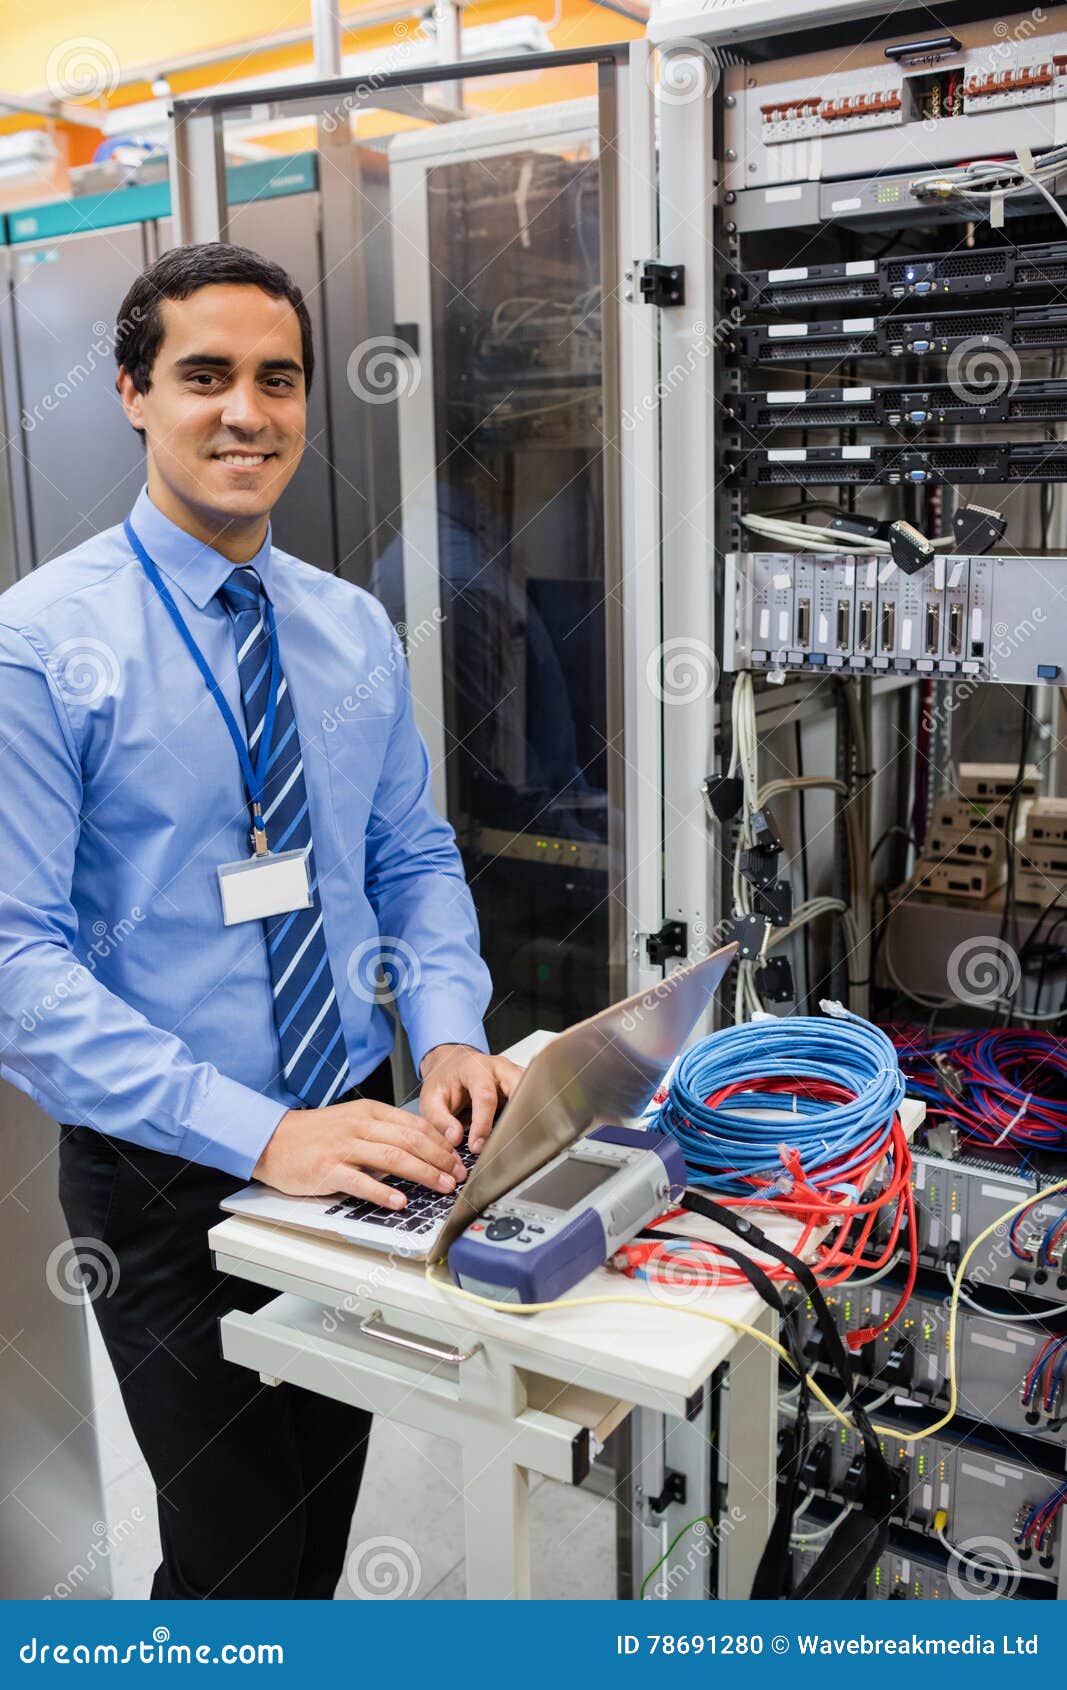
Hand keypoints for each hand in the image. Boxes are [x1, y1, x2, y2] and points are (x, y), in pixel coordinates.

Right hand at [252, 1098, 467, 1210]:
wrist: (274, 1139)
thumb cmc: (316, 1134)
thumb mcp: (353, 1121)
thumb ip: (384, 1131)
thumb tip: (421, 1148)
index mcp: (370, 1112)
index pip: (415, 1124)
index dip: (441, 1142)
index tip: (457, 1158)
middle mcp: (359, 1127)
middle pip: (410, 1140)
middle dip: (440, 1159)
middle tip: (458, 1175)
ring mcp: (343, 1148)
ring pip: (392, 1158)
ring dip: (422, 1173)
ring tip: (441, 1186)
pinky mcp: (328, 1170)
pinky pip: (360, 1182)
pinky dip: (383, 1193)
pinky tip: (400, 1202)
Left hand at [418, 1043, 523, 1152]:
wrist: (451, 1065)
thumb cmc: (444, 1080)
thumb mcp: (430, 1099)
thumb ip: (439, 1120)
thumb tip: (456, 1138)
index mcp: (475, 1068)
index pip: (486, 1096)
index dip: (483, 1124)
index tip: (477, 1146)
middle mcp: (499, 1068)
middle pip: (518, 1087)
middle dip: (515, 1115)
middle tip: (507, 1143)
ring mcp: (513, 1074)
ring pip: (531, 1091)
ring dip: (527, 1115)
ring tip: (517, 1140)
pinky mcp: (521, 1084)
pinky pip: (532, 1097)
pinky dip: (529, 1114)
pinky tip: (521, 1132)